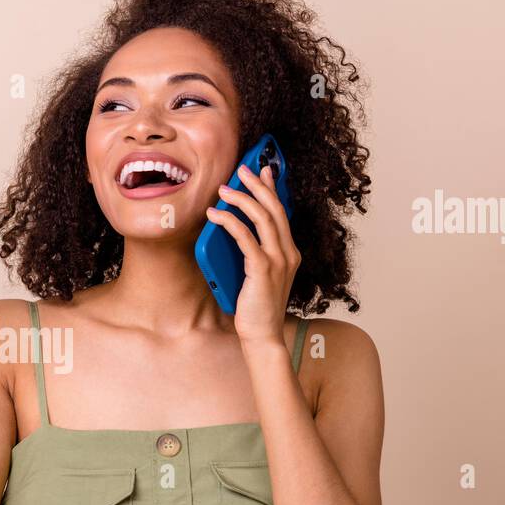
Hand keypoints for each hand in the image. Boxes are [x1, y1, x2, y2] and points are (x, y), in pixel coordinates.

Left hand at [204, 163, 300, 346]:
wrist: (262, 336)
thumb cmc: (256, 308)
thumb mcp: (257, 276)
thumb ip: (253, 254)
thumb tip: (235, 231)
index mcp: (289, 253)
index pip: (282, 213)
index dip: (273, 189)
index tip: (265, 170)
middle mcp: (288, 253)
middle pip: (275, 209)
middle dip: (258, 185)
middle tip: (243, 168)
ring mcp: (278, 261)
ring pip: (262, 218)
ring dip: (241, 199)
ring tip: (223, 189)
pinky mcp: (262, 270)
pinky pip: (245, 238)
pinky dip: (230, 222)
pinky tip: (216, 215)